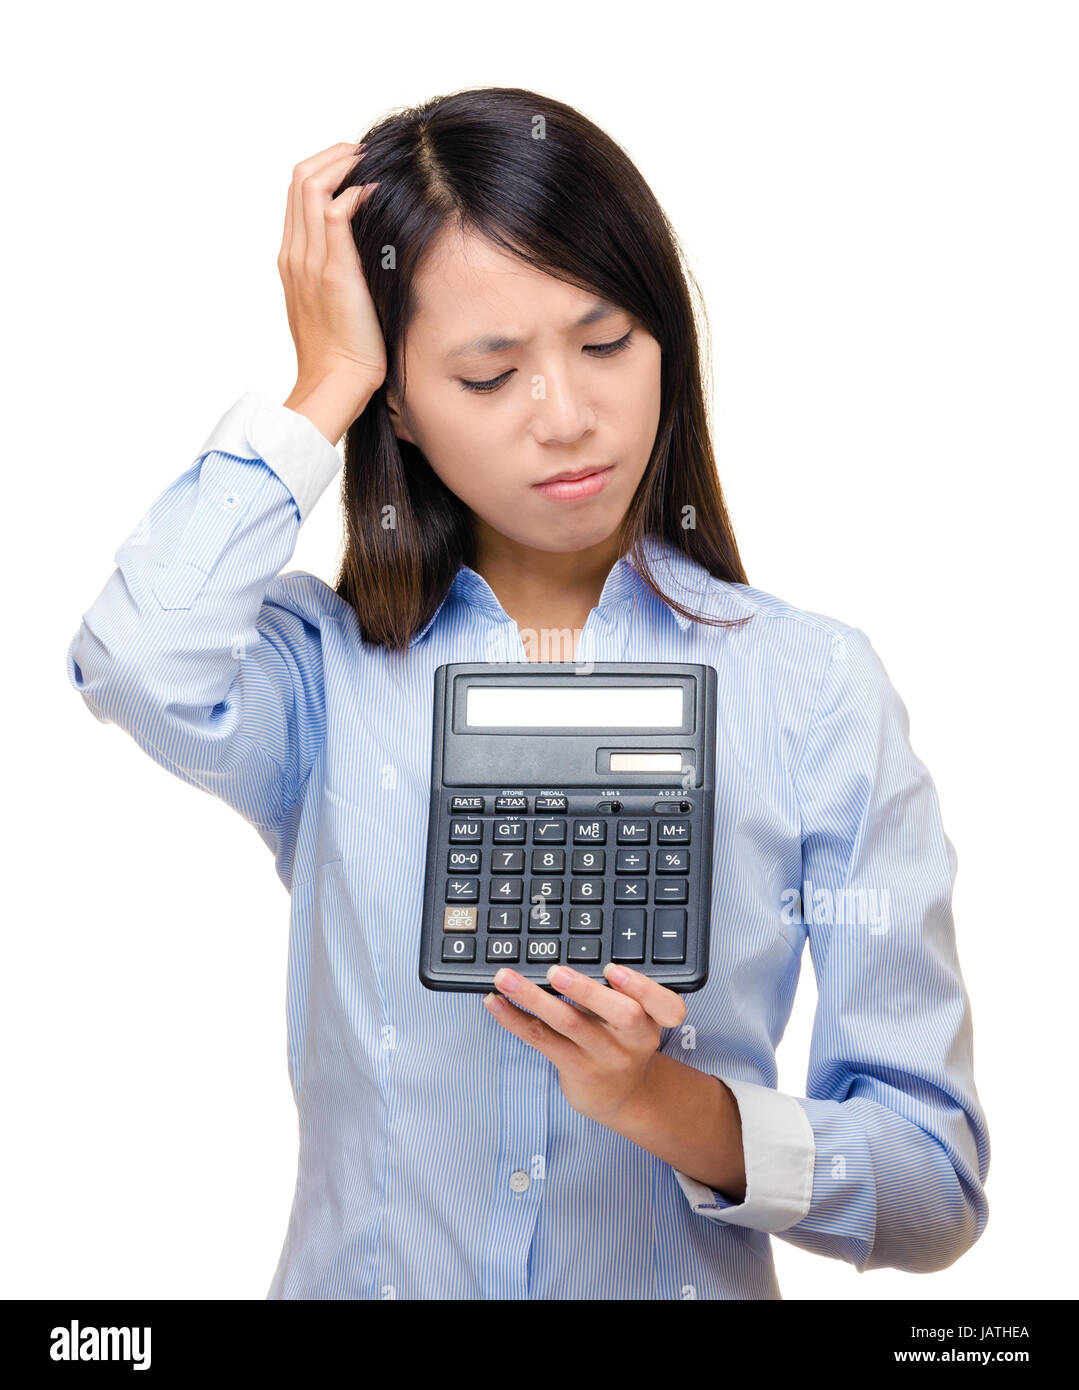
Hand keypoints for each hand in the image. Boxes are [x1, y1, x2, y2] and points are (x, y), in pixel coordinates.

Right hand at [277, 140, 385, 401]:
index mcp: (291, 259)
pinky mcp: (334, 273)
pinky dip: (353, 193)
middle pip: (299, 179)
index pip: (295, 194)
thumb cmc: (340, 351)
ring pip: (311, 186)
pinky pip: (334, 215)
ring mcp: (310, 262)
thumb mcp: (329, 303)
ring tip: (368, 159)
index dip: (322, 168)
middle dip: (332, 155)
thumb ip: (334, 271)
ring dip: (342, 163)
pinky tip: (373, 191)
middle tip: (361, 151)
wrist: (335, 381)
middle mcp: (295, 254)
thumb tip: (360, 250)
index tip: (351, 163)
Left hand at [484, 962, 686, 1127]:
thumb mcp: (636, 1017)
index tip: (614, 970)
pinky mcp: (575, 1068)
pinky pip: (541, 1038)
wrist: (623, 1096)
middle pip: (621, 1015)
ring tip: (507, 979)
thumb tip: (572, 950)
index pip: (666, 1006)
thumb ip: (619, 990)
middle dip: (588, 991)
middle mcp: (632, 1040)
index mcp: (652, 1020)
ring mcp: (603, 1057)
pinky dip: (514, 1017)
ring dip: (534, 998)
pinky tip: (495, 1002)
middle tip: (557, 972)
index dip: (643, 987)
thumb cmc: (623, 1041)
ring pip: (570, 1024)